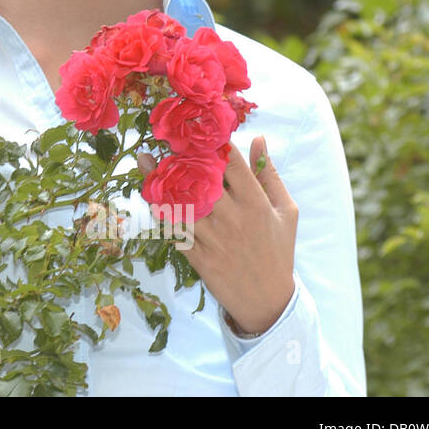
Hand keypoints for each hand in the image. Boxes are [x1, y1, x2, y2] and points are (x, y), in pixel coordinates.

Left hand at [138, 136, 297, 334]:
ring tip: (144, 160)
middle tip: (159, 138)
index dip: (212, 143)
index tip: (194, 128)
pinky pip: (174, 228)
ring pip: (182, 202)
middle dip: (180, 157)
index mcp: (256, 203)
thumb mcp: (284, 211)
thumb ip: (270, 174)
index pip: (231, 164)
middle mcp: (233, 218)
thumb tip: (259, 139)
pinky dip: (160, 211)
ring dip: (161, 180)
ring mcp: (214, 238)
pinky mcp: (198, 256)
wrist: (267, 300)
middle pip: (200, 179)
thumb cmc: (278, 250)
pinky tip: (148, 194)